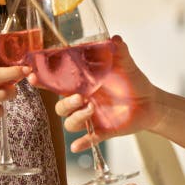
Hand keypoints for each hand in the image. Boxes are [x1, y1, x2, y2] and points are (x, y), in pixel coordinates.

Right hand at [30, 35, 159, 151]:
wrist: (150, 101)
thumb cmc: (132, 80)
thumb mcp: (125, 64)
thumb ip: (119, 52)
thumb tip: (115, 38)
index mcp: (83, 84)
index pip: (58, 82)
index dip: (43, 80)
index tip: (33, 76)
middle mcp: (83, 101)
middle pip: (61, 106)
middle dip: (66, 103)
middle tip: (80, 97)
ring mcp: (91, 117)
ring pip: (70, 123)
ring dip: (77, 118)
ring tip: (92, 108)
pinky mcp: (102, 130)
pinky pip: (88, 139)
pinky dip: (82, 143)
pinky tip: (78, 146)